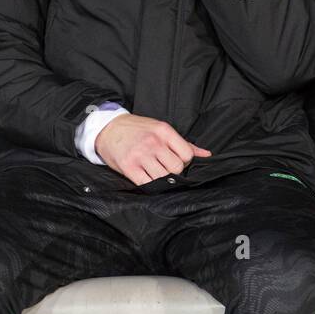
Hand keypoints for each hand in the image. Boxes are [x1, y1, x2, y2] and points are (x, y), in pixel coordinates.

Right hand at [94, 114, 212, 185]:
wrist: (108, 128)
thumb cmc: (138, 129)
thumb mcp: (161, 129)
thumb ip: (184, 143)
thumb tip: (207, 155)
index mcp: (164, 132)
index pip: (187, 154)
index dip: (186, 161)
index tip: (178, 161)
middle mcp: (153, 143)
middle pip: (177, 167)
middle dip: (175, 171)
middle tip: (166, 168)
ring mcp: (140, 155)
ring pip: (163, 177)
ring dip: (162, 179)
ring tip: (156, 172)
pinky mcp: (128, 167)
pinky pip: (146, 183)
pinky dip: (150, 185)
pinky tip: (147, 178)